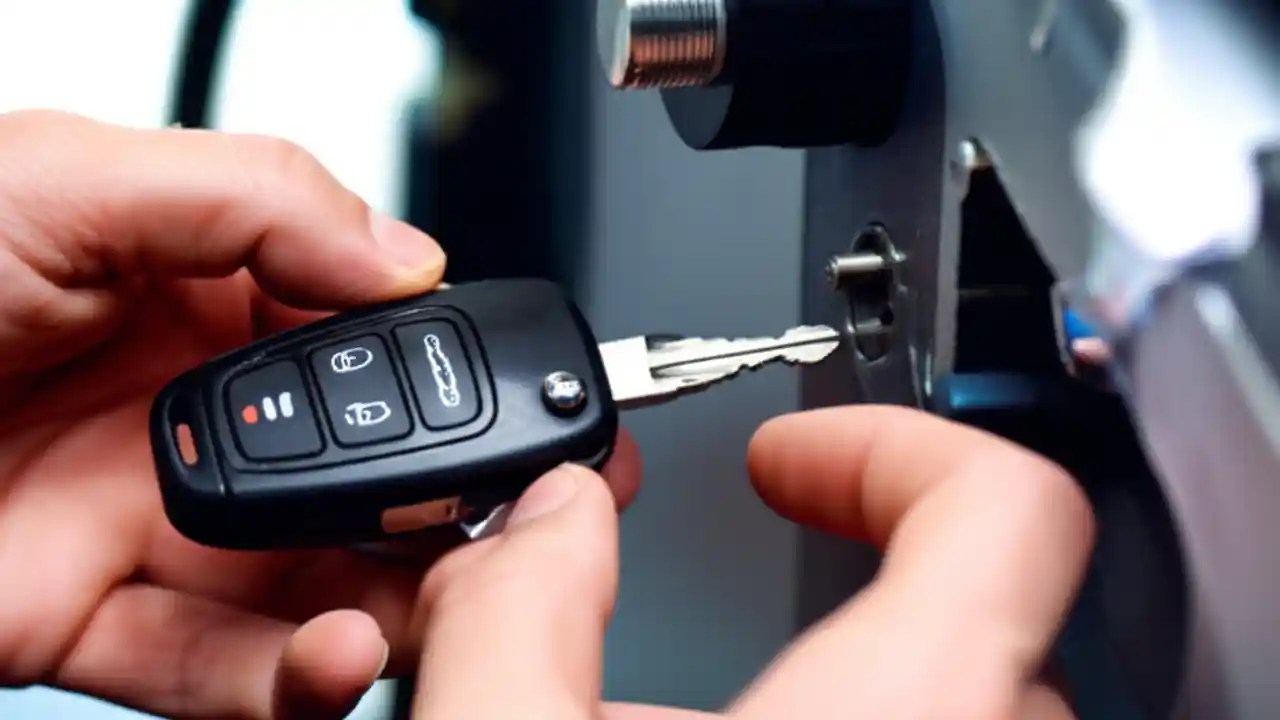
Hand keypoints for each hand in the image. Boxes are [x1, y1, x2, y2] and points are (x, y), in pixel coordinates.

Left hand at [0, 110, 640, 718]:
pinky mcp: (87, 619)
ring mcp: (142, 517)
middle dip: (440, 499)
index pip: (359, 331)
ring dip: (391, 595)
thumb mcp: (63, 176)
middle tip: (510, 517)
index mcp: (192, 287)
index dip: (439, 368)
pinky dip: (289, 676)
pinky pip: (216, 663)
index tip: (508, 398)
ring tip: (445, 596)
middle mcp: (180, 405)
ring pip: (307, 574)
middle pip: (349, 466)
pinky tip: (340, 652)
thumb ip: (257, 197)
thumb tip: (406, 258)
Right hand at [407, 405, 1094, 718]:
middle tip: (738, 559)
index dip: (891, 441)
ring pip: (945, 697)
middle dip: (838, 563)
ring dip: (827, 675)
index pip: (1000, 504)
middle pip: (966, 606)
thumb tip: (536, 523)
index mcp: (905, 710)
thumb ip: (512, 613)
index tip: (797, 455)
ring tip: (678, 696)